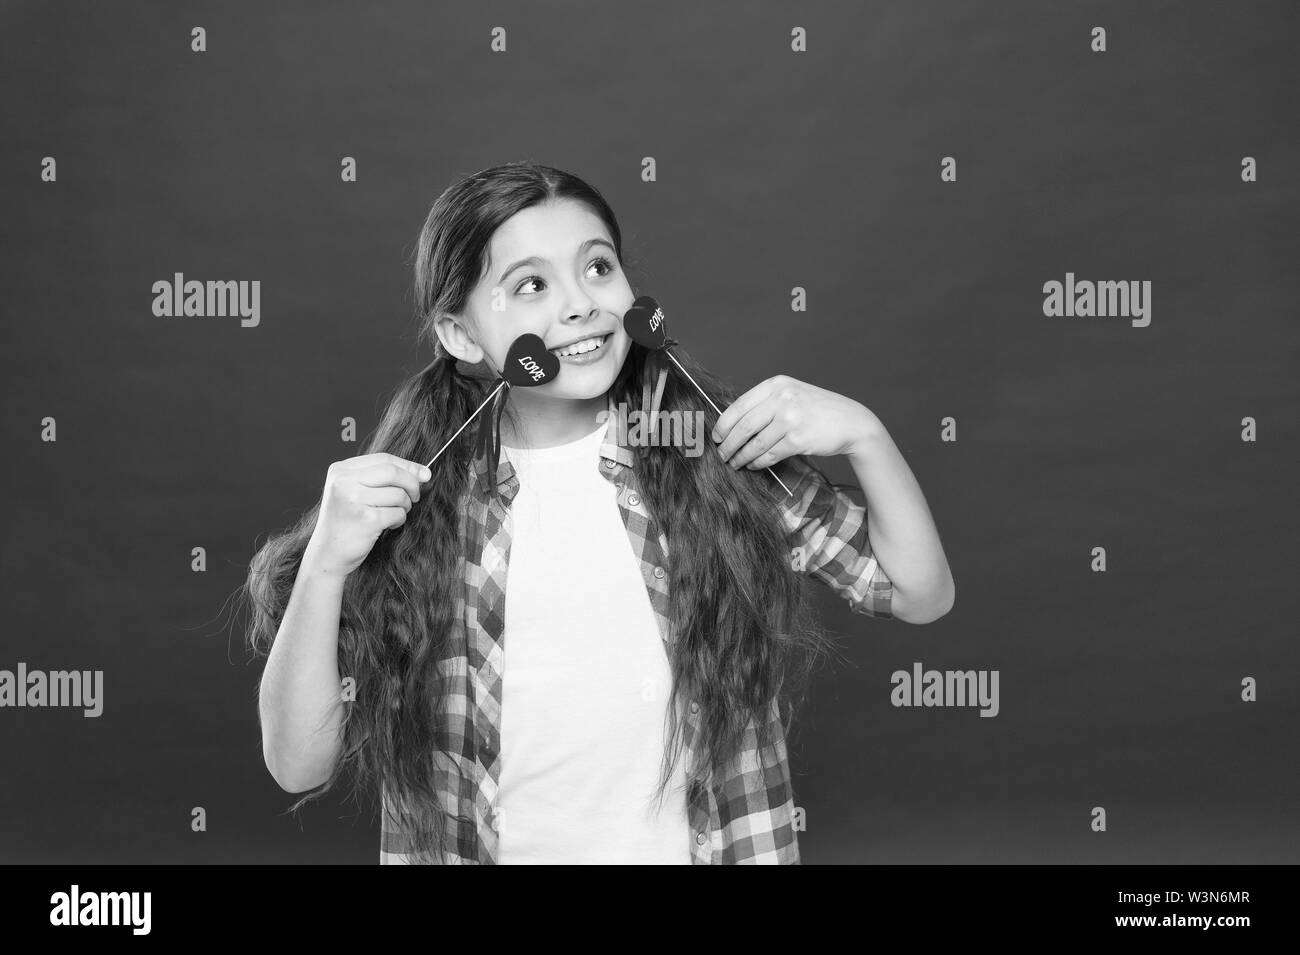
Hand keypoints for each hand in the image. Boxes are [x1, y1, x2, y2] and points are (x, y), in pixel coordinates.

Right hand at [303, 452, 430, 577]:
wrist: (328, 553)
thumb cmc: (346, 522)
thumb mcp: (353, 492)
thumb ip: (380, 478)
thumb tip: (423, 473)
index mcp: (340, 470)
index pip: (383, 459)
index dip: (408, 466)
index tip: (425, 474)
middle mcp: (344, 482)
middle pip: (393, 472)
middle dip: (412, 484)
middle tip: (415, 497)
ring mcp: (353, 499)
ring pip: (398, 494)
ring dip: (404, 506)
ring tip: (392, 515)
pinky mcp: (365, 519)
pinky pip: (397, 513)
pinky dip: (399, 520)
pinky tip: (388, 525)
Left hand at [711, 375, 877, 469]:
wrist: (852, 421)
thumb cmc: (818, 410)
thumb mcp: (792, 395)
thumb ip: (766, 404)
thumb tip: (733, 424)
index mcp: (776, 385)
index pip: (739, 405)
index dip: (723, 424)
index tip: (716, 437)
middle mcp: (782, 399)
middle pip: (743, 426)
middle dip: (728, 444)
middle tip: (721, 454)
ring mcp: (790, 419)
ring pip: (754, 443)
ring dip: (741, 456)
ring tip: (734, 463)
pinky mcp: (798, 439)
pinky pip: (769, 454)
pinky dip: (757, 462)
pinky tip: (752, 465)